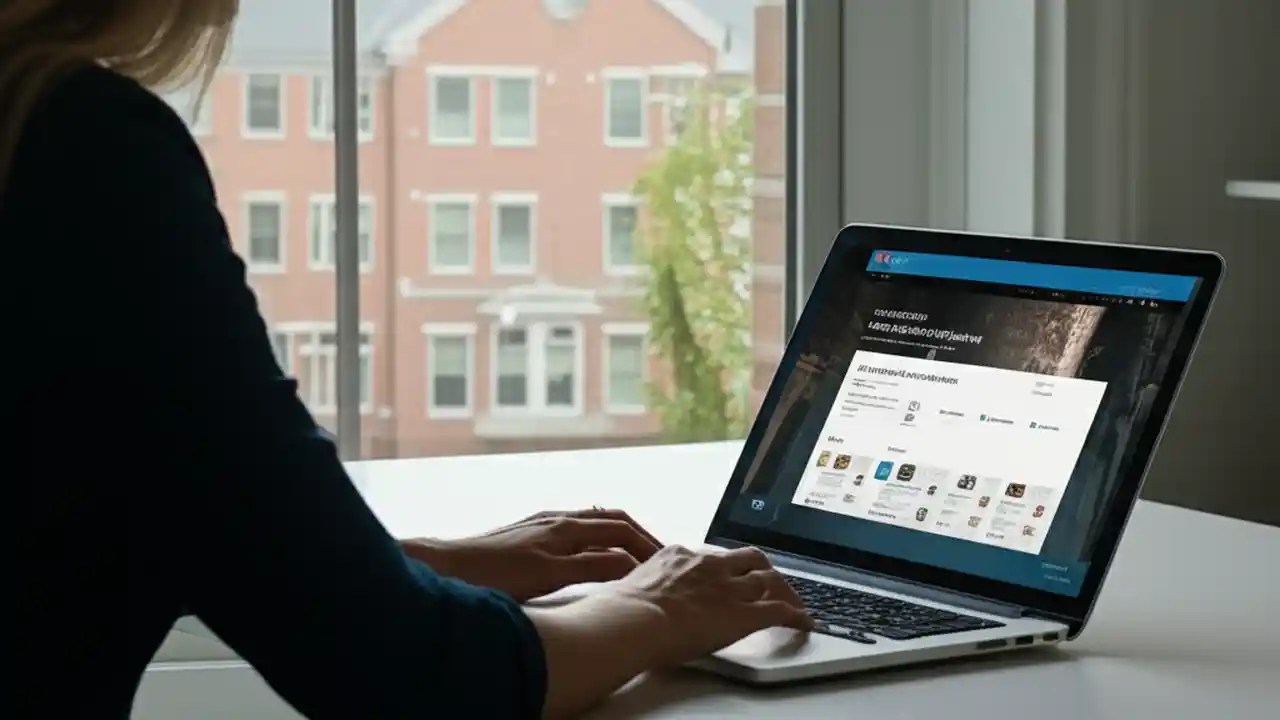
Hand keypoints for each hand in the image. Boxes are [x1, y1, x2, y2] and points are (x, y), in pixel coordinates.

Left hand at [403, 508, 661, 601]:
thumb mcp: (547, 576)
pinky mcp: (528, 535)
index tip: (667, 565)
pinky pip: (575, 531)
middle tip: (660, 558)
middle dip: (640, 536)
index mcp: (567, 527)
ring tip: (634, 556)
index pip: (622, 530)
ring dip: (619, 536)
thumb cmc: (492, 575)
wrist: (444, 567)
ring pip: (593, 523)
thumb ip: (591, 567)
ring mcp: (542, 525)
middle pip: (612, 520)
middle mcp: (558, 519)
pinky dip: (597, 540)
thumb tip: (631, 562)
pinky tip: (591, 554)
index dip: (648, 546)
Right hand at [606, 544, 812, 666]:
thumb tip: (628, 602)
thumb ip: (640, 590)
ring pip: (767, 579)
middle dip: (758, 568)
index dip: (720, 569)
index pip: (709, 558)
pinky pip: (779, 610)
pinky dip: (794, 616)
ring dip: (780, 590)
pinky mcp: (746, 612)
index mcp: (678, 556)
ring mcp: (729, 587)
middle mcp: (709, 565)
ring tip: (788, 602)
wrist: (633, 621)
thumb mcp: (628, 588)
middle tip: (764, 581)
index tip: (721, 577)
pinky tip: (803, 622)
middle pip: (746, 558)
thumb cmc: (622, 610)